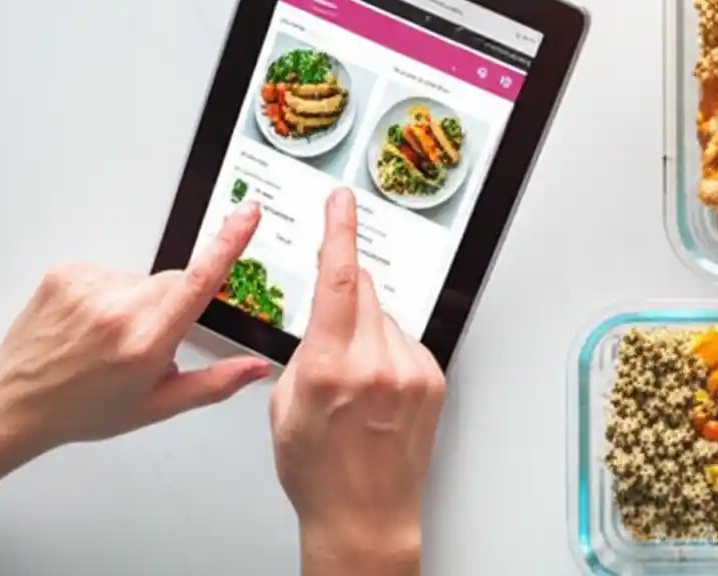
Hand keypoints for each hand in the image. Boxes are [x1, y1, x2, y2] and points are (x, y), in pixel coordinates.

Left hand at [0, 203, 270, 507]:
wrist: (15, 402)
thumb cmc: (84, 409)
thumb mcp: (158, 405)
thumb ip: (216, 383)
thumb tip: (257, 366)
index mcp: (145, 343)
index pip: (198, 281)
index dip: (228, 243)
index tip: (247, 214)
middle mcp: (117, 308)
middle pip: (175, 281)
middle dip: (173, 305)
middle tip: (146, 342)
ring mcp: (88, 286)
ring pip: (142, 280)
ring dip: (138, 302)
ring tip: (108, 337)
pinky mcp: (67, 271)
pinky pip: (111, 275)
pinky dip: (109, 295)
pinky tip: (90, 323)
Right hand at [271, 188, 444, 575]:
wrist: (365, 513)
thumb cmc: (318, 470)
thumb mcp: (286, 406)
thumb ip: (303, 352)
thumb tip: (321, 317)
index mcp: (328, 366)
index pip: (340, 279)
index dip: (339, 232)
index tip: (341, 203)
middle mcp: (374, 364)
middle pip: (364, 293)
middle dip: (346, 297)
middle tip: (333, 335)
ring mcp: (409, 372)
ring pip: (385, 318)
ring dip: (368, 332)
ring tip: (356, 384)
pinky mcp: (431, 380)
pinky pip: (405, 342)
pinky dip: (389, 353)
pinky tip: (377, 392)